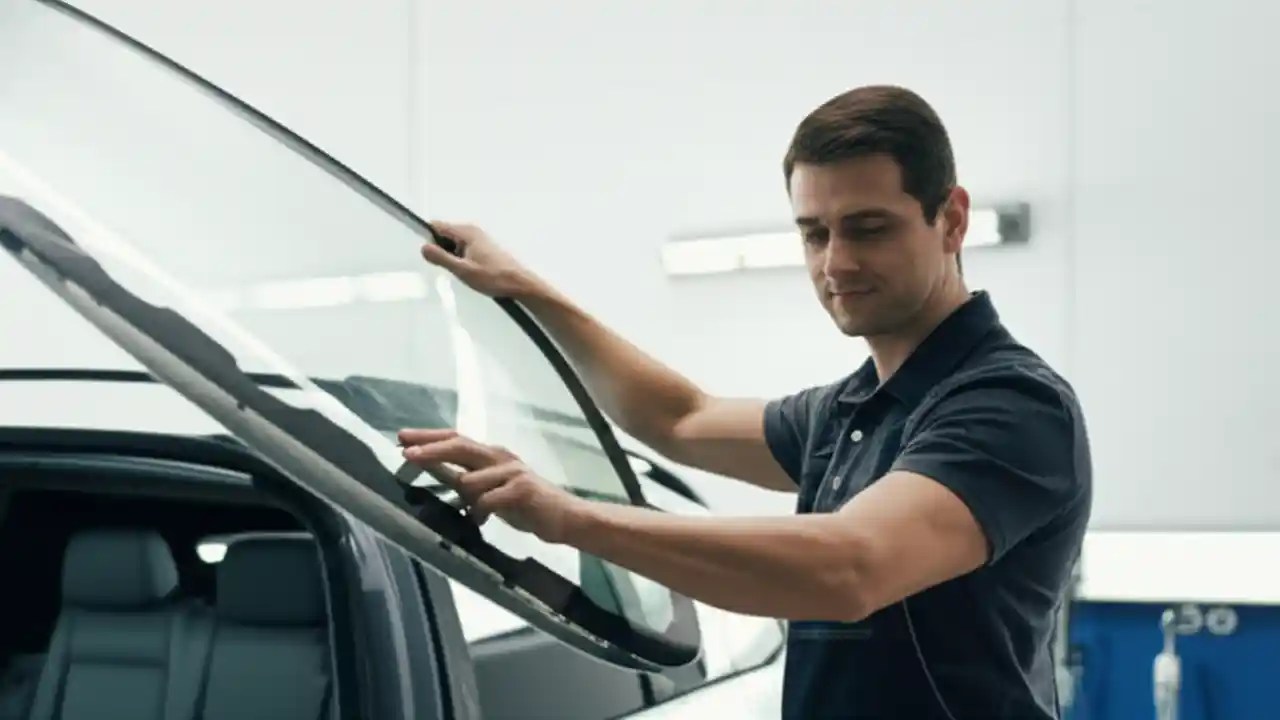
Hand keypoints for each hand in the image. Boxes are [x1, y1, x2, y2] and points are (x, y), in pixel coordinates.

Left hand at [398, 428, 583, 543]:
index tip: (403, 438)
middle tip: (407, 452)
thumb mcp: (490, 488)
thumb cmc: (524, 504)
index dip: (429, 438)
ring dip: (464, 495)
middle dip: (431, 449)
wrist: (564, 517)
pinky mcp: (521, 490)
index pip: (456, 439)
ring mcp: (512, 472)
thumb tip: (432, 470)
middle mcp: (500, 457)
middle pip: (460, 446)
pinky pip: (488, 500)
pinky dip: (479, 512)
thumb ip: (464, 479)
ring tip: (470, 508)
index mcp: (491, 455)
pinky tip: (481, 520)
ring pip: (471, 479)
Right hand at [420, 221, 542, 298]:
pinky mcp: (482, 248)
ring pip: (453, 244)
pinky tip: (468, 273)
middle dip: (440, 250)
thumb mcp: (462, 270)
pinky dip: (460, 259)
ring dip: (451, 257)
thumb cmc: (492, 277)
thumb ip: (441, 258)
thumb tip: (423, 248)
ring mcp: (478, 239)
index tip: (427, 255)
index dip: (428, 238)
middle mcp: (471, 231)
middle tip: (447, 268)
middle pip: (444, 235)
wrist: (519, 283)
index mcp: (466, 232)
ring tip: (460, 272)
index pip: (436, 226)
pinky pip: (462, 250)